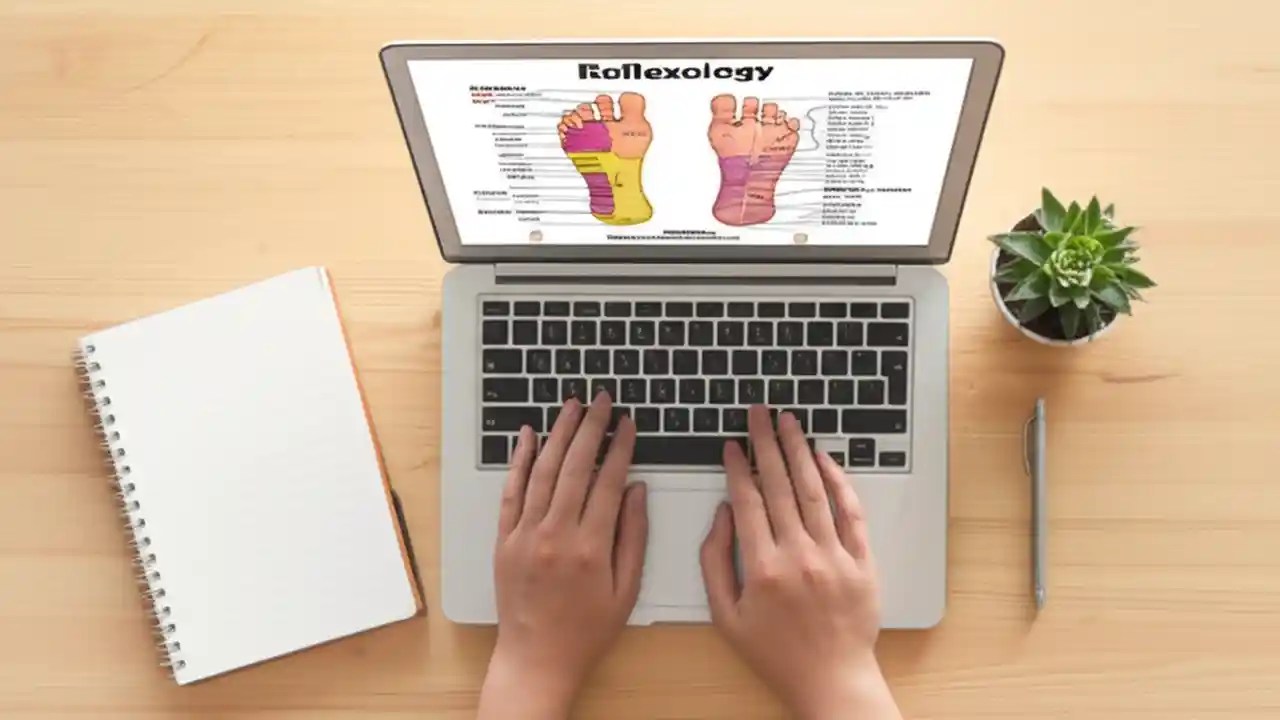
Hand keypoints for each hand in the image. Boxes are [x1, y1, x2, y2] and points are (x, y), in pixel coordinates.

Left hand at [477, 394, 647, 719]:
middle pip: (575, 466)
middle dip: (591, 427)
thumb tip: (636, 489)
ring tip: (572, 405)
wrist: (537, 657)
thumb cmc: (587, 629)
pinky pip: (511, 491)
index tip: (627, 423)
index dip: (620, 447)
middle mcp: (555, 535)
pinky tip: (529, 435)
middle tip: (602, 400)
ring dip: (558, 433)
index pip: (608, 481)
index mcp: (591, 548)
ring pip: (542, 471)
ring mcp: (525, 535)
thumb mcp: (627, 589)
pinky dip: (520, 460)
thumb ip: (634, 536)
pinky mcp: (504, 540)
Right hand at [700, 406, 900, 719]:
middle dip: (766, 443)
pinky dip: (838, 482)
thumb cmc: (775, 652)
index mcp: (763, 568)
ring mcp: (834, 556)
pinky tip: (824, 458)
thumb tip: (722, 514)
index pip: (748, 502)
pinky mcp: (861, 561)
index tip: (731, 445)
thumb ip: (715, 562)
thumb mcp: (726, 615)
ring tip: (789, 422)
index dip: (737, 468)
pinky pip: (850, 512)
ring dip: (799, 450)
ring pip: (814, 491)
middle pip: (780, 486)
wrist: (830, 679)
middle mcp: (800, 556)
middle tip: (759, 413)